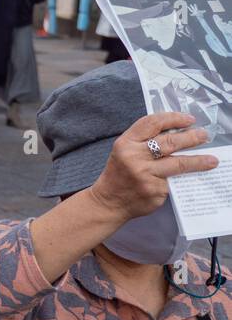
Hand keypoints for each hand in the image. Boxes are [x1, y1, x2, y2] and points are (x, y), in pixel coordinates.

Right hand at [86, 112, 217, 225]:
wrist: (109, 201)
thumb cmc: (120, 173)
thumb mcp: (124, 151)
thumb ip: (144, 141)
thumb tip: (177, 132)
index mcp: (125, 143)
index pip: (152, 123)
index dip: (173, 118)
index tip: (189, 119)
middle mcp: (134, 157)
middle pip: (169, 142)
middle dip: (191, 137)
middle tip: (204, 135)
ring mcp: (145, 174)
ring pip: (178, 163)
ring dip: (198, 161)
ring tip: (211, 160)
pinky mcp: (155, 190)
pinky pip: (174, 182)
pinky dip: (181, 181)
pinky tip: (188, 181)